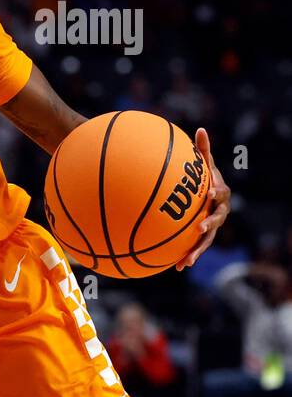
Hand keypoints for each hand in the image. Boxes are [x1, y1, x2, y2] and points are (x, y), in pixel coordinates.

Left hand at [176, 128, 229, 270]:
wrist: (208, 196)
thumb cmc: (204, 178)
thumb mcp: (203, 164)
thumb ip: (202, 150)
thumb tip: (200, 128)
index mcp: (220, 194)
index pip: (221, 193)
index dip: (217, 193)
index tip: (210, 193)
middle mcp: (220, 212)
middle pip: (217, 219)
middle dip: (209, 224)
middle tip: (199, 227)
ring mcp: (212, 226)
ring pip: (206, 240)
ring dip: (197, 251)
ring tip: (185, 261)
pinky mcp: (202, 237)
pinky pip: (194, 247)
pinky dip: (186, 256)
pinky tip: (175, 267)